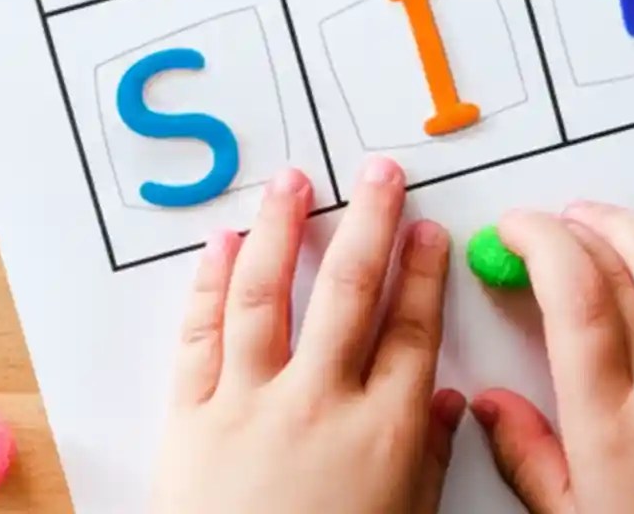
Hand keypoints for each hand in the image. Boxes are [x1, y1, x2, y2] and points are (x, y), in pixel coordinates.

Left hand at [152, 157, 464, 513]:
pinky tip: (222, 243)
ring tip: (291, 181)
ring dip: (281, 228)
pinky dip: (209, 282)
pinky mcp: (190, 415)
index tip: (425, 229)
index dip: (421, 272)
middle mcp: (318, 403)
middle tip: (378, 173)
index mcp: (382, 432)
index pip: (411, 329)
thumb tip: (444, 400)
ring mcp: (249, 403)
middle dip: (367, 222)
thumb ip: (424, 461)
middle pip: (349, 291)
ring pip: (267, 294)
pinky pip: (200, 334)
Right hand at [475, 202, 633, 513]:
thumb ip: (528, 456)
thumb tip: (490, 406)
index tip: (514, 231)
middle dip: (572, 228)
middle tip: (544, 227)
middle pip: (619, 268)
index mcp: (611, 423)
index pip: (572, 294)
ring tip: (599, 221)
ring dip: (631, 227)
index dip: (538, 242)